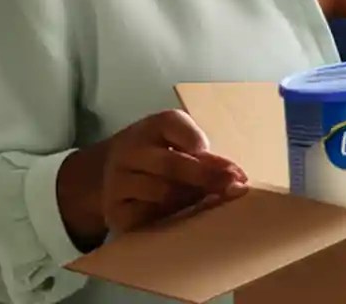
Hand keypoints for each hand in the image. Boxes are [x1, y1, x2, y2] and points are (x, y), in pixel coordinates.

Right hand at [58, 110, 247, 247]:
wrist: (108, 177)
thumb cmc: (160, 159)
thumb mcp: (179, 146)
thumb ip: (206, 158)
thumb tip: (237, 179)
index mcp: (150, 127)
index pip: (172, 124)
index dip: (200, 144)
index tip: (233, 169)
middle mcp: (130, 150)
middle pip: (171, 163)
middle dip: (207, 177)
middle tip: (235, 189)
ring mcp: (117, 181)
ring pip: (161, 192)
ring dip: (190, 200)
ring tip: (208, 204)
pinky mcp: (114, 211)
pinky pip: (145, 217)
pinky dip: (168, 218)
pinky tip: (181, 221)